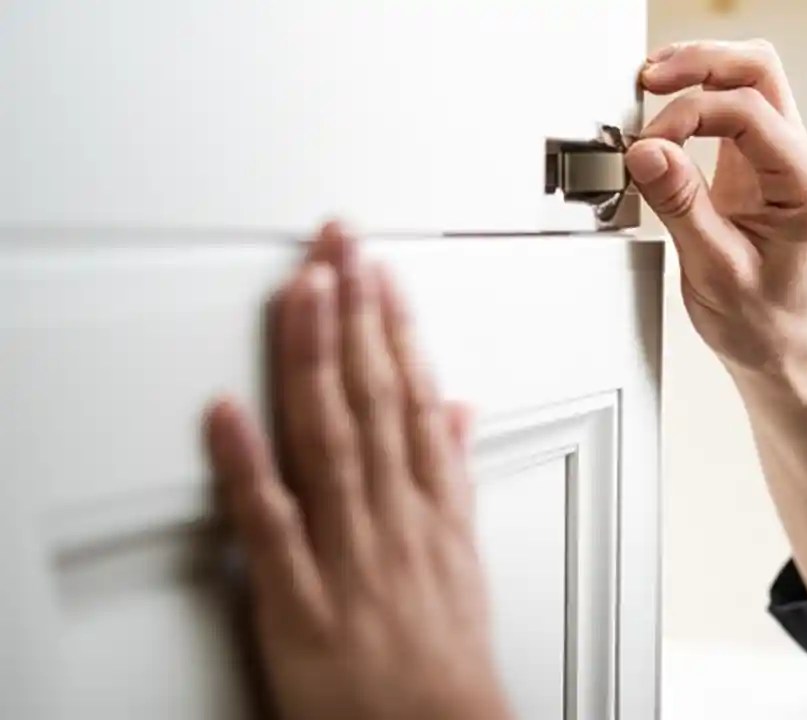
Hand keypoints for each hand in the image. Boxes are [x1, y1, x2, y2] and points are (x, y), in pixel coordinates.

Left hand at [202, 224, 510, 719]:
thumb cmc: (448, 656)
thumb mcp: (464, 556)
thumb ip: (452, 473)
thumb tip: (454, 411)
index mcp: (433, 507)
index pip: (413, 397)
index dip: (396, 327)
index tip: (380, 271)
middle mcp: (394, 519)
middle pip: (374, 400)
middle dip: (356, 313)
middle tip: (338, 243)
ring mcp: (348, 555)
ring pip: (330, 440)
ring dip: (315, 359)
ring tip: (301, 290)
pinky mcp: (300, 602)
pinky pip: (270, 527)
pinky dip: (248, 468)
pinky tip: (225, 412)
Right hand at [627, 40, 806, 377]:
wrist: (778, 349)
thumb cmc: (761, 322)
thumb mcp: (714, 269)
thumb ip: (681, 205)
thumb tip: (648, 152)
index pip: (749, 113)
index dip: (689, 115)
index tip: (649, 144)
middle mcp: (804, 164)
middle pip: (759, 72)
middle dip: (701, 64)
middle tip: (651, 78)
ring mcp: (784, 161)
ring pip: (749, 81)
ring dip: (699, 75)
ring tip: (652, 86)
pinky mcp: (760, 166)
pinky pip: (733, 112)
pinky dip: (696, 102)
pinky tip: (667, 114)